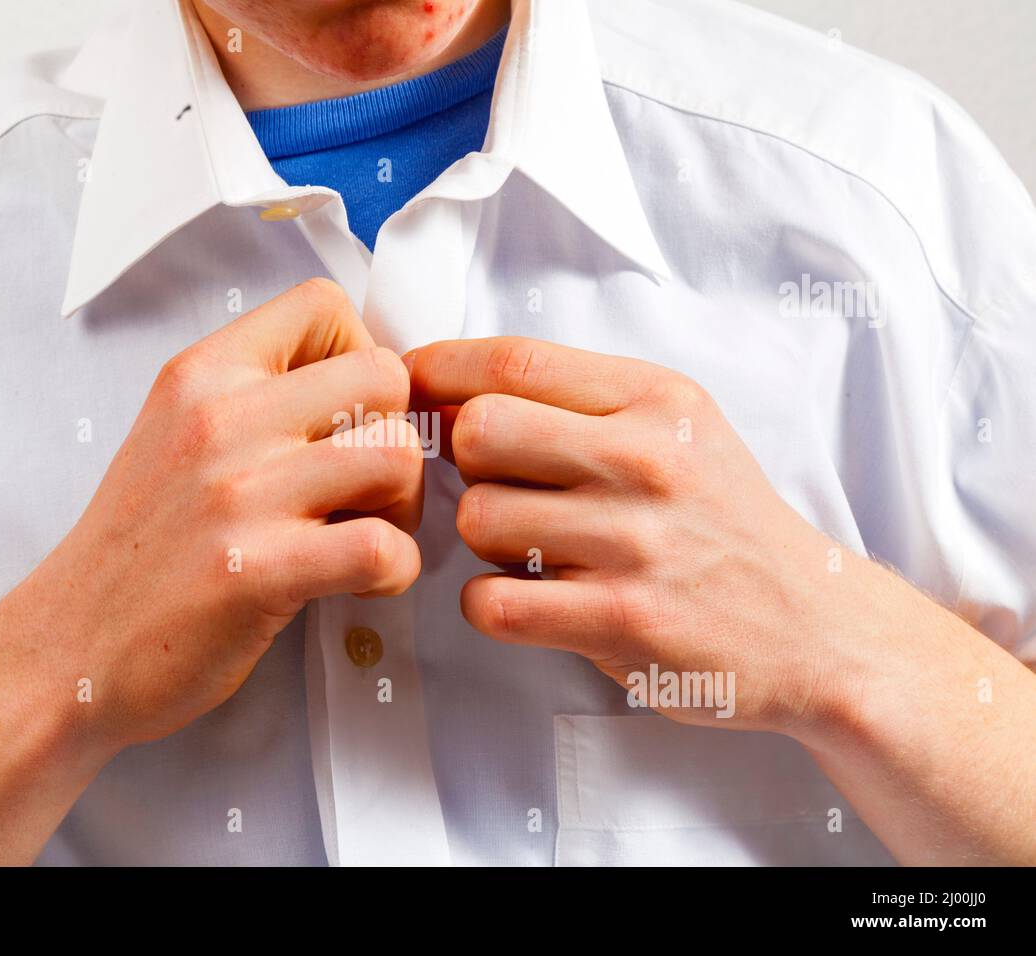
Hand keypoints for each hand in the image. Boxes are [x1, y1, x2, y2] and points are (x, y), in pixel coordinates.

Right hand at [31, 278, 423, 750]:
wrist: (67, 648)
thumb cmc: (135, 550)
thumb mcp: (173, 435)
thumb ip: (253, 400)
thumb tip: (356, 384)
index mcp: (201, 375)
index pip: (322, 304)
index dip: (360, 355)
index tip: (347, 413)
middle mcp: (221, 421)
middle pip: (384, 377)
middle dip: (401, 433)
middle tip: (371, 487)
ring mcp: (240, 496)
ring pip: (398, 455)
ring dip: (405, 505)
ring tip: (369, 535)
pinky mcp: (259, 573)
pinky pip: (383, 548)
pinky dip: (396, 570)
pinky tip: (362, 583)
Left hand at [407, 335, 916, 737]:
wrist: (816, 627)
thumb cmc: (725, 523)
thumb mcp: (678, 430)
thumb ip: (579, 403)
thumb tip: (456, 391)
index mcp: (656, 400)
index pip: (515, 361)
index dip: (441, 369)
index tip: (412, 386)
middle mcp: (646, 460)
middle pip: (481, 431)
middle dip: (467, 461)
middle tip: (500, 485)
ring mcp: (635, 542)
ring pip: (479, 519)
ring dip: (484, 540)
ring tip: (532, 551)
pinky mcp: (622, 620)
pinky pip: (492, 602)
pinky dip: (490, 604)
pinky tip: (527, 599)